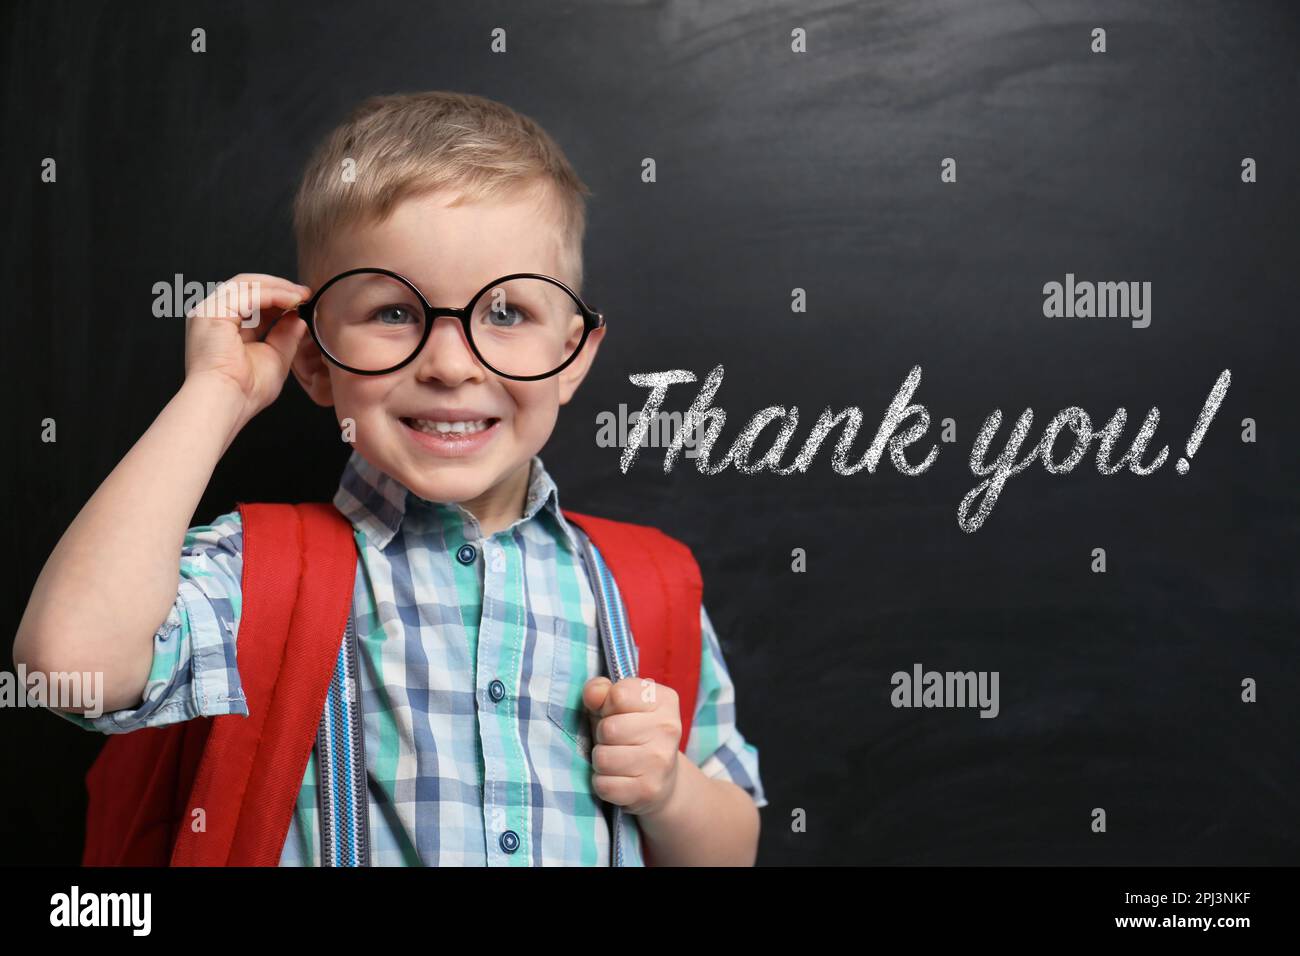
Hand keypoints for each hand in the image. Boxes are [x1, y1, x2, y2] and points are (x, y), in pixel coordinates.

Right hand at [184, 273, 311, 424]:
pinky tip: (292, 300)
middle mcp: (212, 316)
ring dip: (278, 287)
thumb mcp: (275, 358)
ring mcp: (209, 311)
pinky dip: (273, 294)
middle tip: (304, 293)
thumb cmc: (244, 391)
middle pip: (247, 288)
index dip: (277, 298)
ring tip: (301, 295)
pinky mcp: (213, 311)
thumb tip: (298, 319)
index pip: (251, 302)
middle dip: (279, 288)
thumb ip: (286, 336)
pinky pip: (249, 293)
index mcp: (222, 327)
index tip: (302, 301)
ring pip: (247, 285)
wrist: (227, 402)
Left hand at [583, 676, 681, 815]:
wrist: (663, 779)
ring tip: (616, 759)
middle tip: (615, 741)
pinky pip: (604, 785)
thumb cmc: (632, 732)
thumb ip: (600, 691)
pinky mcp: (649, 790)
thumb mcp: (617, 705)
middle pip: (608, 728)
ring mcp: (661, 762)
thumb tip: (592, 693)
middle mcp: (669, 729)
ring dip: (601, 760)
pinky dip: (603, 783)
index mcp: (665, 700)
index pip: (618, 695)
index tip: (617, 714)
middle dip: (602, 735)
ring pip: (603, 758)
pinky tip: (618, 779)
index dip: (608, 706)